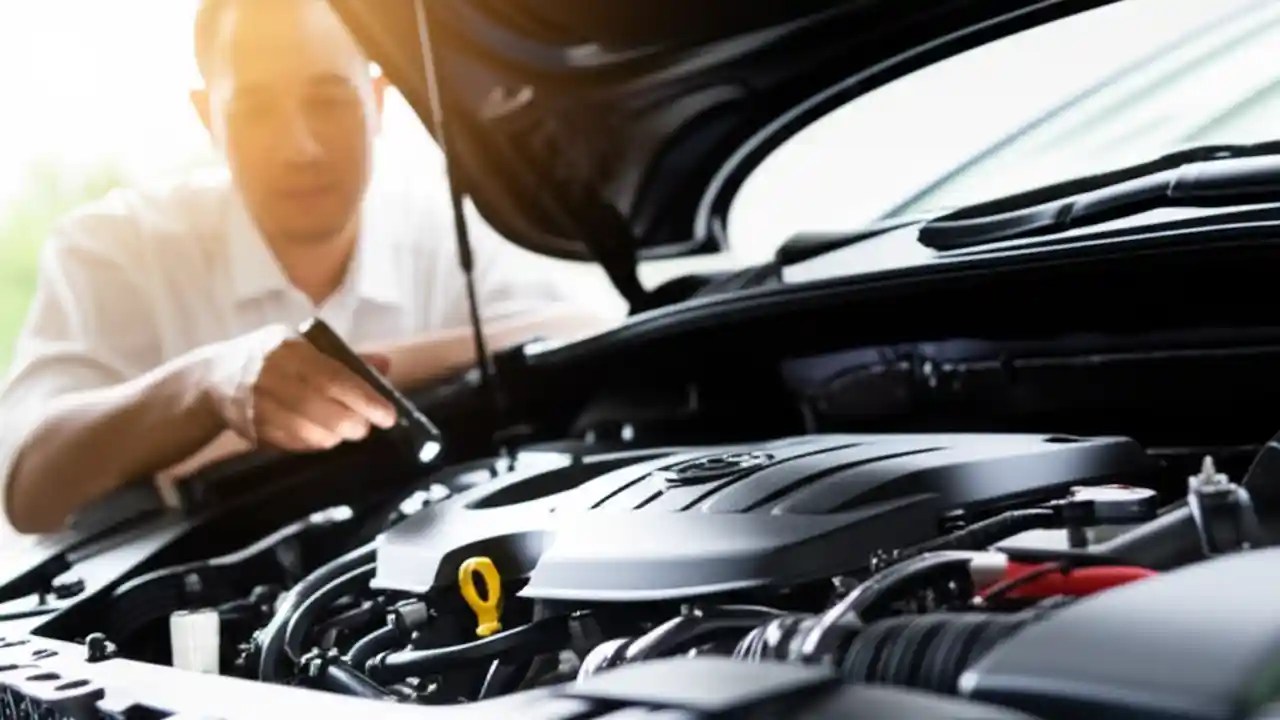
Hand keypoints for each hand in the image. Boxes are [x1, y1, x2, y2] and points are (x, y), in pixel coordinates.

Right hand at [248, 337, 397, 450]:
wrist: (214, 379)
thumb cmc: (271, 357)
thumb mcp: (305, 347)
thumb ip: (347, 359)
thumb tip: (386, 365)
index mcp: (293, 354)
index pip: (335, 379)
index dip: (365, 400)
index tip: (388, 416)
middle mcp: (277, 381)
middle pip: (326, 413)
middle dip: (354, 425)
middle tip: (364, 427)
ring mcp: (264, 409)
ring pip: (313, 435)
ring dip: (335, 437)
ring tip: (341, 431)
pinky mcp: (258, 432)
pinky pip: (296, 445)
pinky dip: (314, 444)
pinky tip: (319, 436)